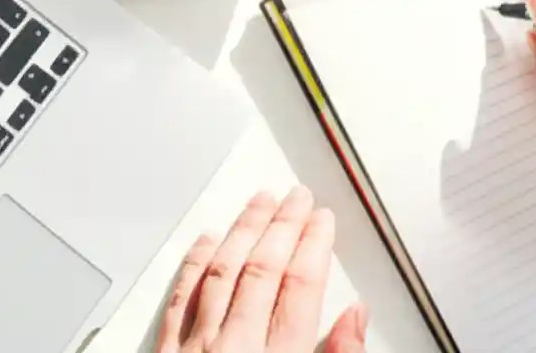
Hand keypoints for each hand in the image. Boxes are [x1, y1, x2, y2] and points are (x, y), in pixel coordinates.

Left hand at [156, 187, 367, 352]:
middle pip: (262, 269)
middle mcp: (234, 347)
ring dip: (243, 230)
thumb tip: (355, 317)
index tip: (323, 220)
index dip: (314, 245)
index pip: (301, 286)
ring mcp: (195, 349)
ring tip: (260, 202)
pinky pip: (179, 297)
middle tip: (298, 197)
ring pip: (221, 271)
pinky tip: (207, 240)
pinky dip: (195, 263)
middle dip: (284, 225)